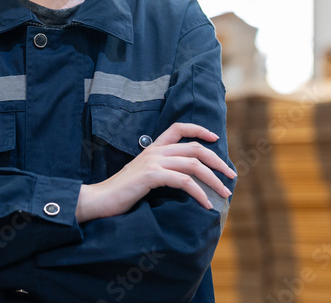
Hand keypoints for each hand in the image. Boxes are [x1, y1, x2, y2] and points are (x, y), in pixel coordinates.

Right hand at [76, 122, 235, 222]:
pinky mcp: (151, 176)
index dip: (199, 129)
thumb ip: (161, 170)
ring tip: (224, 194)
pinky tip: (205, 203)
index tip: (215, 137)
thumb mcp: (144, 175)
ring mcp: (153, 162)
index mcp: (153, 148)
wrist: (99, 199)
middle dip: (217, 162)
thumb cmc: (122, 192)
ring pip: (194, 164)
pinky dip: (199, 192)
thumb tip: (184, 177)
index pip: (179, 127)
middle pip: (196, 148)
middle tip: (231, 175)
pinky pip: (183, 181)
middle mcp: (155, 151)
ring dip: (213, 180)